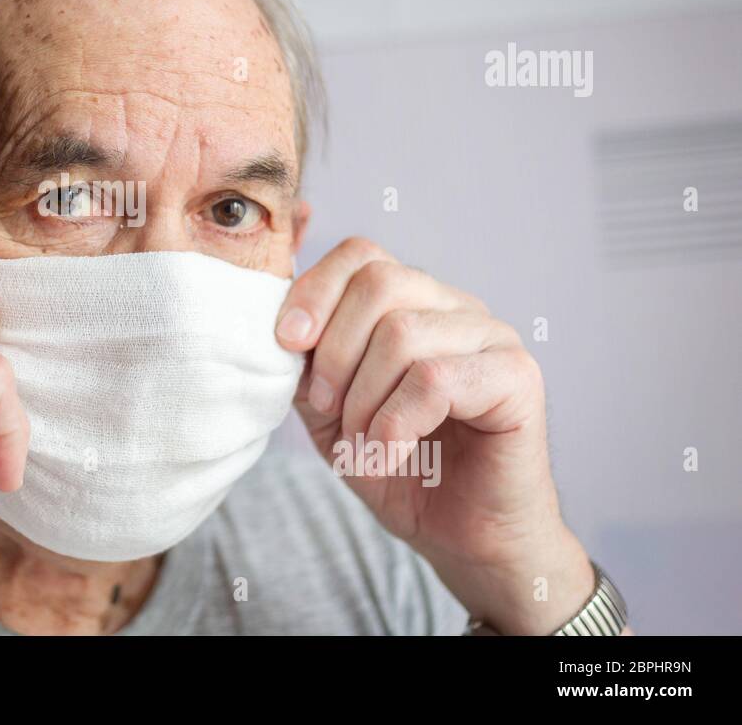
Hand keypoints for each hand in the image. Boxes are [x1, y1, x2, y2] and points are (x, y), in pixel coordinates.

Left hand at [275, 237, 593, 634]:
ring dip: (364, 400)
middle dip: (335, 352)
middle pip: (379, 282)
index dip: (314, 292)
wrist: (464, 540)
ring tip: (364, 445)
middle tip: (330, 411)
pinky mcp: (517, 376)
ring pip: (402, 333)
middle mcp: (457, 308)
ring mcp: (492, 337)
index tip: (286, 344)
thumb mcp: (332, 410)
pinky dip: (396, 423)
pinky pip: (435, 378)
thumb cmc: (402, 470)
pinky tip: (390, 454)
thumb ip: (308, 361)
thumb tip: (277, 320)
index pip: (361, 255)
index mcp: (415, 302)